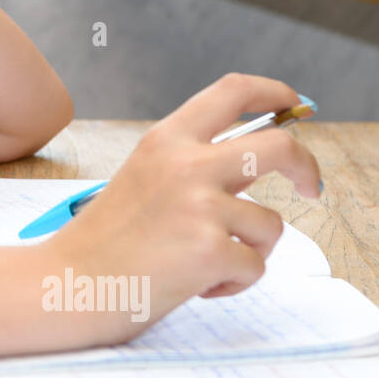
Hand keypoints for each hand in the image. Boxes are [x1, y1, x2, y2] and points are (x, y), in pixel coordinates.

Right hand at [50, 72, 322, 345]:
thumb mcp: (141, 178)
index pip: (233, 92)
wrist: (69, 285)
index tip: (295, 105)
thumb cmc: (104, 241)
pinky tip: (194, 284)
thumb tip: (254, 161)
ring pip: (271, 224)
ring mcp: (200, 206)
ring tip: (206, 264)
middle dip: (306, 167)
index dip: (274, 92)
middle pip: (279, 146)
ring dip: (250, 249)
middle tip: (309, 188)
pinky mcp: (210, 250)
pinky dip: (232, 283)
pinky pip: (254, 266)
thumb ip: (191, 164)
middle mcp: (186, 164)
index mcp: (165, 140)